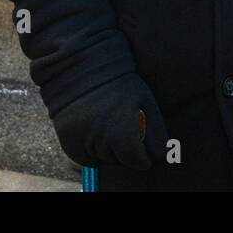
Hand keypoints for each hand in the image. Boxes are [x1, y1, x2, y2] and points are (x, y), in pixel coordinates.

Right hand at [50, 72, 167, 170]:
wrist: (81, 70)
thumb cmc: (119, 84)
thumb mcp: (145, 102)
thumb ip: (156, 131)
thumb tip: (163, 156)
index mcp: (123, 132)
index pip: (142, 162)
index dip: (146, 154)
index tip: (144, 142)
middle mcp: (101, 142)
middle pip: (123, 161)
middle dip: (127, 150)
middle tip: (122, 123)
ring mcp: (82, 146)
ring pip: (105, 159)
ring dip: (109, 148)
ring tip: (106, 120)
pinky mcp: (69, 146)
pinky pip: (87, 158)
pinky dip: (92, 148)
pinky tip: (93, 127)